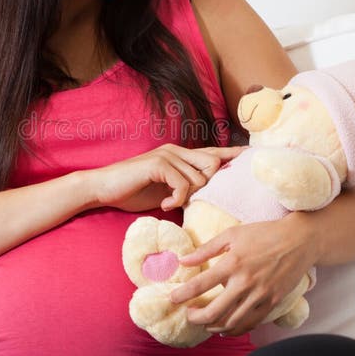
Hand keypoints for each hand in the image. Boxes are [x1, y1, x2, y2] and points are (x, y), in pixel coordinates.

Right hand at [90, 144, 246, 212]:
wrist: (103, 188)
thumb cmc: (133, 191)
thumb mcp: (165, 191)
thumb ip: (184, 189)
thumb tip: (205, 199)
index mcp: (180, 155)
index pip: (212, 152)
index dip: (232, 155)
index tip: (251, 155)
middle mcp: (176, 150)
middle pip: (212, 163)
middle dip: (211, 184)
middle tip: (191, 199)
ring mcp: (167, 155)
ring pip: (199, 177)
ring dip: (189, 196)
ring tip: (172, 204)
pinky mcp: (158, 163)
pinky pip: (183, 183)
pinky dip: (178, 198)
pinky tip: (167, 205)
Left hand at [169, 212, 319, 335]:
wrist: (300, 240)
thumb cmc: (264, 233)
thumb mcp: (232, 234)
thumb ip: (206, 249)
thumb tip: (183, 260)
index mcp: (232, 263)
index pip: (200, 284)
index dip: (182, 295)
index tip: (172, 299)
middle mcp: (245, 282)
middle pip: (214, 311)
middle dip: (196, 318)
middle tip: (189, 315)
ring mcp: (261, 295)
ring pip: (232, 322)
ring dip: (214, 327)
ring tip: (205, 323)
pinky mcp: (273, 302)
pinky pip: (251, 323)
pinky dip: (235, 329)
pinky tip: (226, 328)